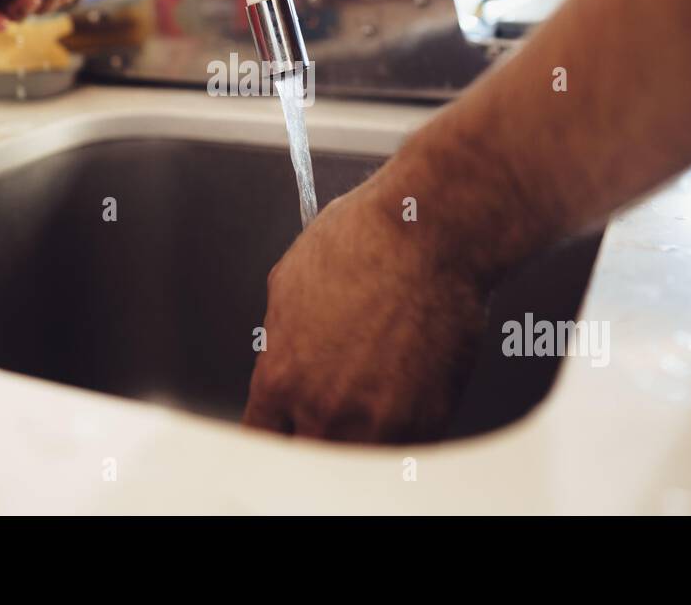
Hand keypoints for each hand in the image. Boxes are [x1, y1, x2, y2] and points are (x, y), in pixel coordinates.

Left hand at [242, 161, 489, 442]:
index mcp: (280, 378)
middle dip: (314, 436)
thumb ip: (281, 338)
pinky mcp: (426, 422)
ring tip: (374, 400)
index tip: (287, 429)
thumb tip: (283, 353)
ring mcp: (377, 423)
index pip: (262, 437)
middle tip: (332, 414)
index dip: (278, 431)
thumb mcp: (289, 284)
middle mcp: (323, 409)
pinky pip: (405, 451)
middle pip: (305, 454)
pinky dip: (403, 434)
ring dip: (360, 438)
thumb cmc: (366, 241)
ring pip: (355, 459)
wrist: (428, 233)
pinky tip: (405, 400)